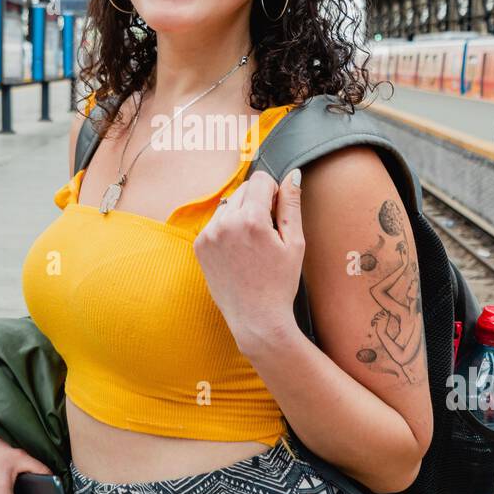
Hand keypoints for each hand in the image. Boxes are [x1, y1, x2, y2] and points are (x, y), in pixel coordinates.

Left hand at [193, 168, 303, 353]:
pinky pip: (216, 222)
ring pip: (229, 204)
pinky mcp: (200, 245)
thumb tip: (292, 175)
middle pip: (244, 189)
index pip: (260, 179)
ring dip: (241, 214)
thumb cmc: (280, 283)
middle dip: (258, 202)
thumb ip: (291, 204)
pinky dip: (227, 229)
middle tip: (267, 233)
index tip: (277, 212)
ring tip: (252, 244)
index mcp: (251, 220)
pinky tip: (239, 252)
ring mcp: (209, 234)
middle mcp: (225, 223)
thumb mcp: (294, 243)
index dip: (273, 191)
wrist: (256, 318)